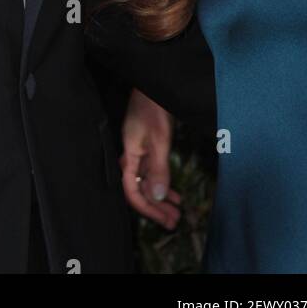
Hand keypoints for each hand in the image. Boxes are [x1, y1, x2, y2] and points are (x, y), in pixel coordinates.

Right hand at [120, 88, 179, 229]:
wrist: (155, 84)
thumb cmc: (153, 108)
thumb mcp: (159, 140)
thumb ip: (158, 169)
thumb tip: (157, 197)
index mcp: (129, 155)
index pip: (131, 190)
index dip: (147, 208)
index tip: (163, 219)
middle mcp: (132, 156)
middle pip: (139, 189)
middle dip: (156, 208)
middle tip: (173, 222)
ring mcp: (140, 151)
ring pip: (148, 182)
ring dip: (161, 198)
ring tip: (177, 212)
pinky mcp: (148, 146)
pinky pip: (153, 172)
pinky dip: (163, 183)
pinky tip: (174, 192)